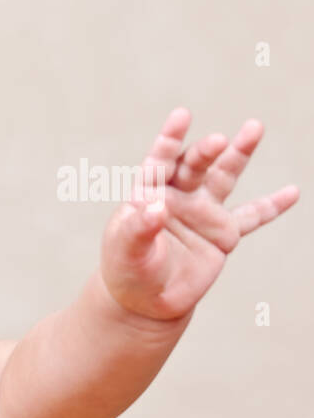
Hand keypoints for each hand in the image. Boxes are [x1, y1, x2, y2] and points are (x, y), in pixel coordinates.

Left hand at [99, 108, 298, 322]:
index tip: (181, 116)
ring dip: (239, 154)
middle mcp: (178, 197)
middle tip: (219, 141)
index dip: (169, 139)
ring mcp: (203, 213)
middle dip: (205, 152)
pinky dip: (271, 206)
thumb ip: (137, 230)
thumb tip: (154, 208)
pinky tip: (292, 193)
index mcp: (148, 195)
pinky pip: (251, 217)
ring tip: (254, 127)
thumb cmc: (128, 271)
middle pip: (194, 166)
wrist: (147, 301)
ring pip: (224, 177)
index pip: (159, 162)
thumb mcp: (126, 252)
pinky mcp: (222, 234)